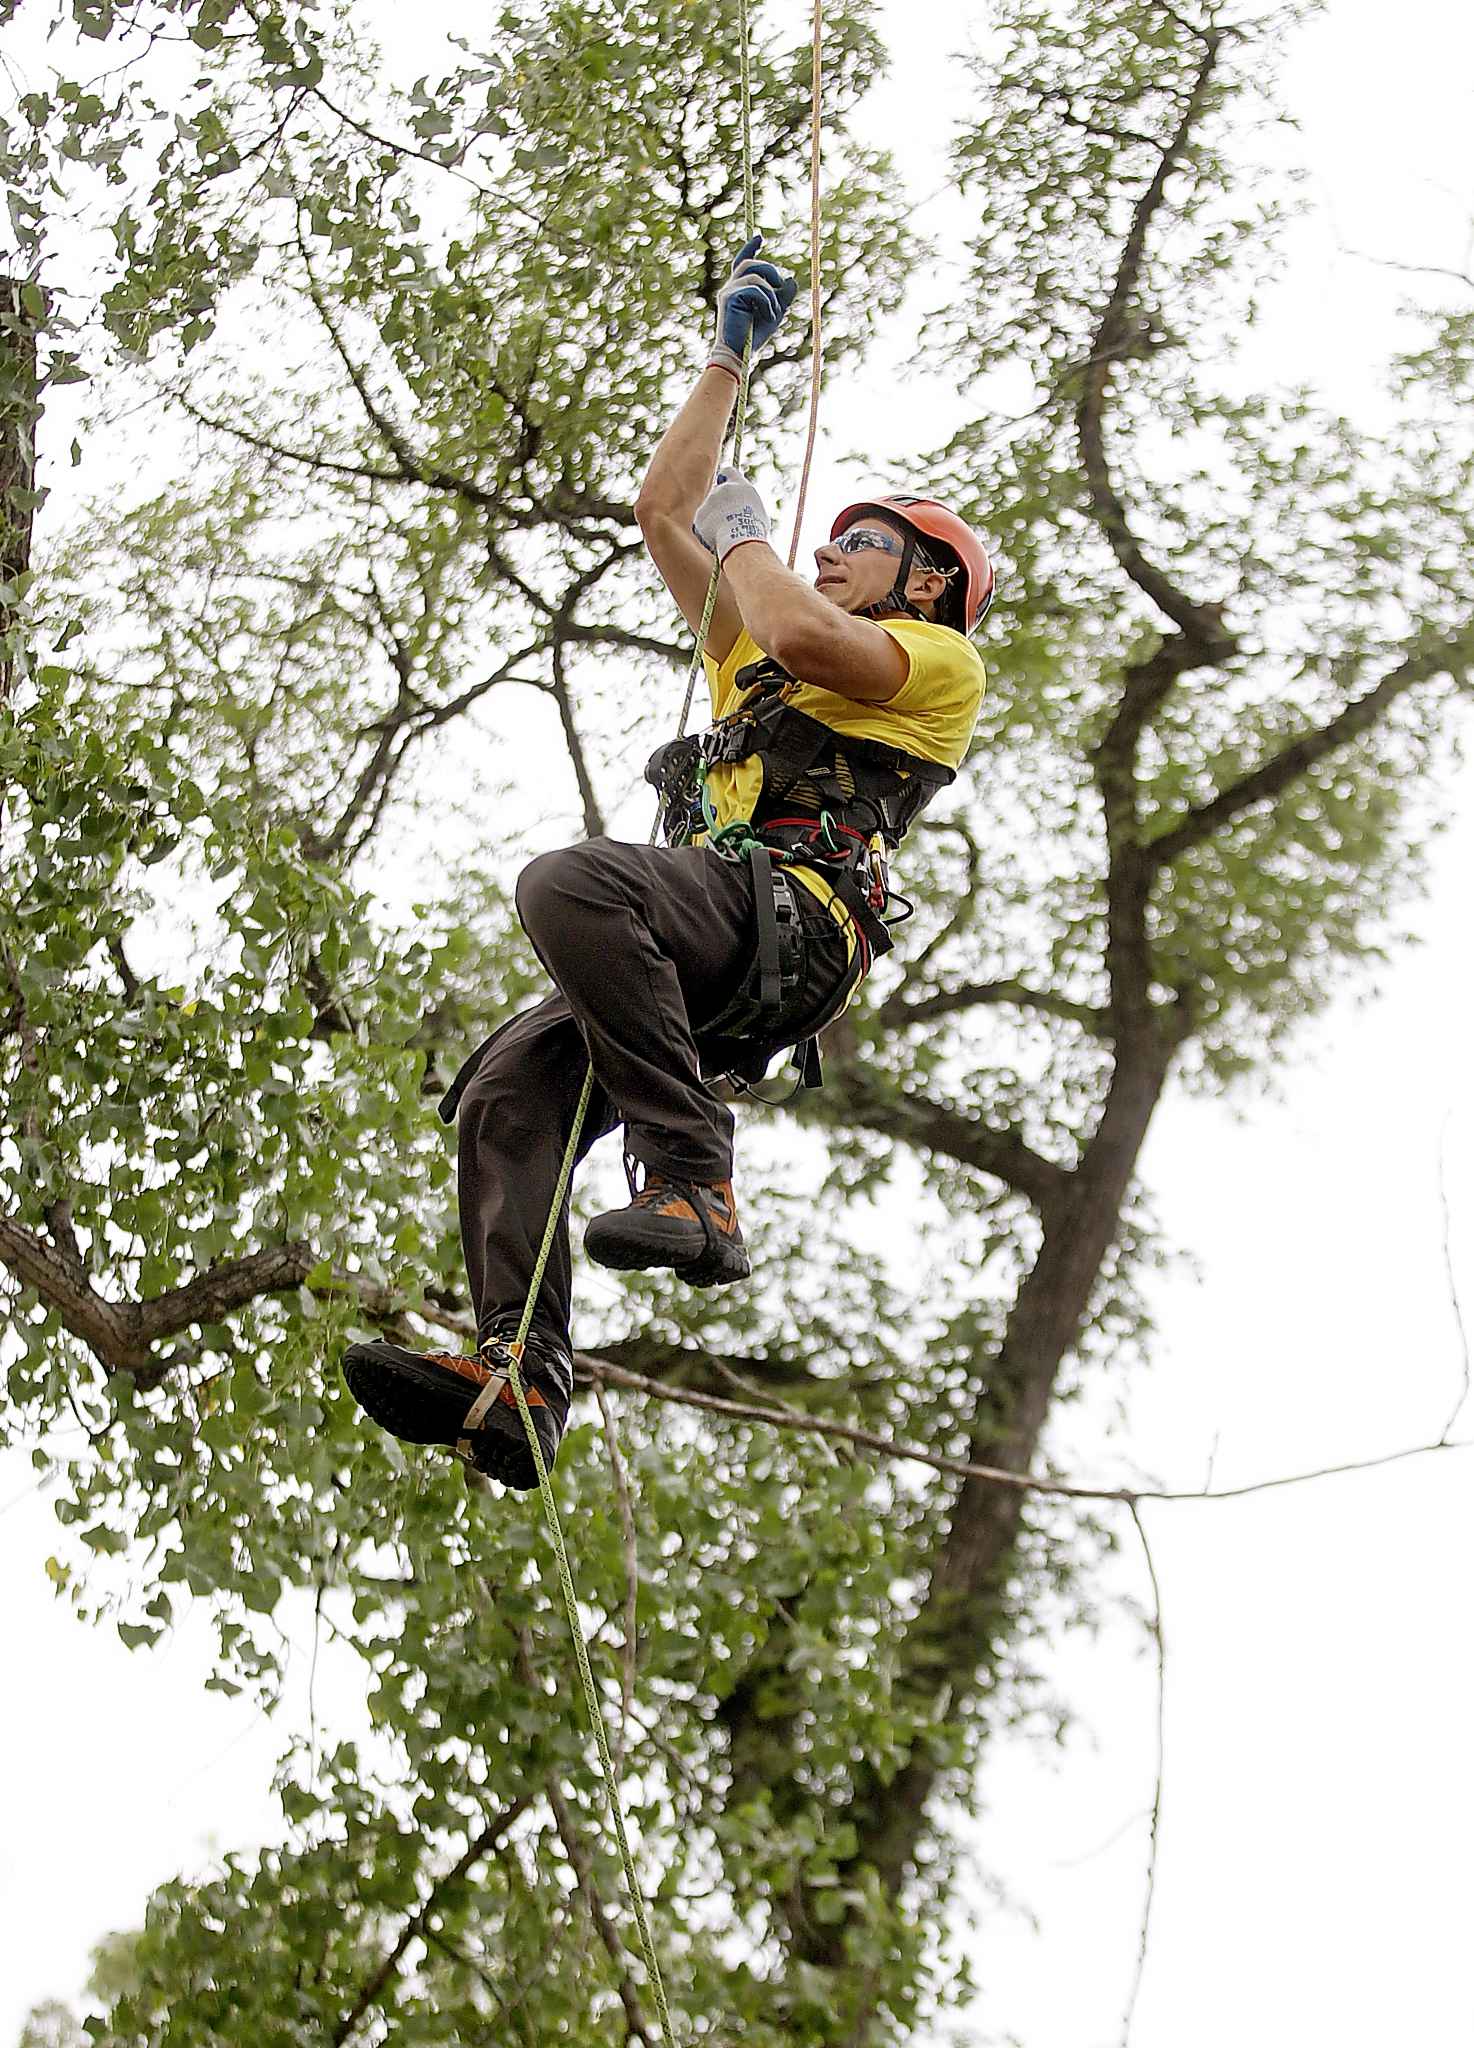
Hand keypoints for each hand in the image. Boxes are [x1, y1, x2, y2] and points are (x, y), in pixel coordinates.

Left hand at [693, 468, 770, 561]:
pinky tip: (718, 539)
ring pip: (710, 511)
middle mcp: (721, 489)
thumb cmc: (755, 530)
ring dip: (715, 520)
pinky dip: (707, 532)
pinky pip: (702, 524)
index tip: (725, 485)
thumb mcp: (756, 510)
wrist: (740, 541)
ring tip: (727, 534)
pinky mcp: (699, 516)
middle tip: (730, 521)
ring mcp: (708, 502)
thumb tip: (739, 507)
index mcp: (738, 485)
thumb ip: (744, 502)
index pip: (728, 472)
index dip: (726, 478)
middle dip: (721, 506)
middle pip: (717, 494)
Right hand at [709, 234, 797, 379]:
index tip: (759, 237)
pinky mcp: (729, 299)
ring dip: (770, 294)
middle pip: (750, 264)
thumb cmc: (754, 337)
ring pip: (755, 277)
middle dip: (770, 271)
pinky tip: (768, 316)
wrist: (739, 355)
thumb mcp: (774, 313)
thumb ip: (782, 296)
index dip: (750, 247)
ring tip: (773, 312)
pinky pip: (755, 290)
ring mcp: (728, 293)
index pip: (743, 262)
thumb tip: (790, 279)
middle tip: (780, 285)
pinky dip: (767, 302)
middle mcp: (730, 288)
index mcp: (739, 289)